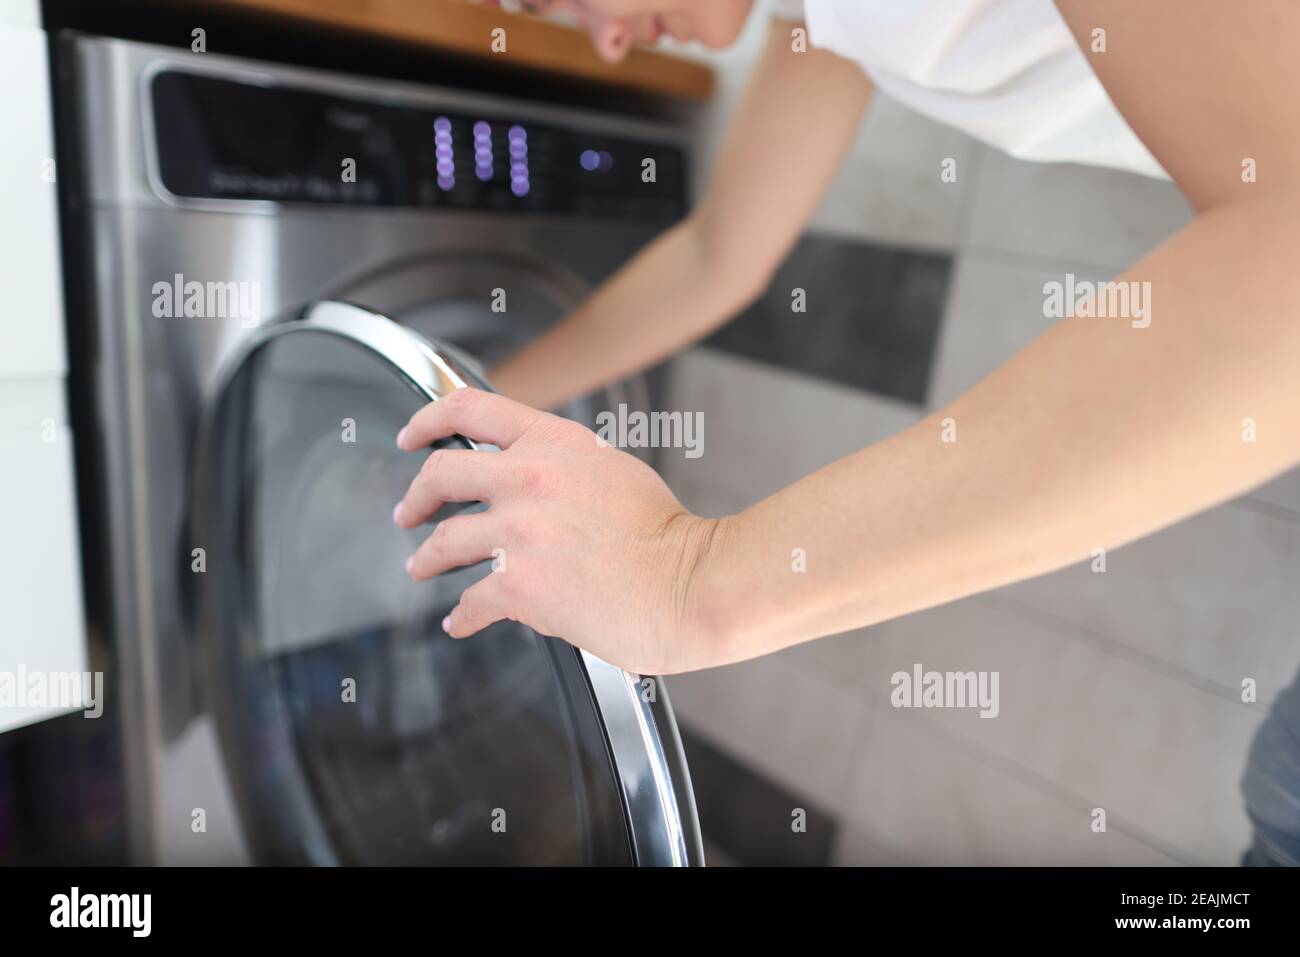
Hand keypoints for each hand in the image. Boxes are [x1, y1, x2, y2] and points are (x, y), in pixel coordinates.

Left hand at [393, 388, 721, 674]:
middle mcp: (531, 479)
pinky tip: (461, 621)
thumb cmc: (669, 538)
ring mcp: (520, 532)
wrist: (693, 584)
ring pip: (444, 542)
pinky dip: (462, 615)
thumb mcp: (614, 471)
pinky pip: (470, 601)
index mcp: (556, 444)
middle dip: (416, 497)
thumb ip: (566, 467)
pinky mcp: (519, 585)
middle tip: (410, 512)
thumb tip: (532, 480)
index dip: (428, 420)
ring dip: (427, 559)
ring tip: (423, 567)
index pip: (471, 408)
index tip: (413, 436)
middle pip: (442, 474)